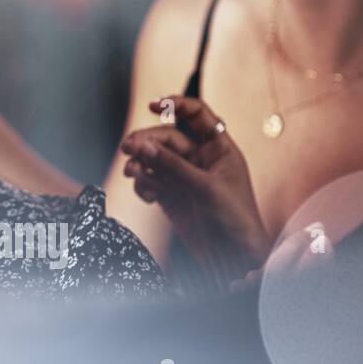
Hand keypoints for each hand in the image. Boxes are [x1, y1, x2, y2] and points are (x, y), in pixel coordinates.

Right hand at [120, 95, 271, 274]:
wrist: (235, 259)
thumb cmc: (234, 219)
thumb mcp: (206, 188)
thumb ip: (173, 165)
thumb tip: (142, 146)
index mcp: (218, 149)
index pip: (197, 115)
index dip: (176, 104)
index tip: (153, 105)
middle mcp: (199, 159)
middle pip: (165, 138)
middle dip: (146, 141)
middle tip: (128, 149)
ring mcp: (183, 177)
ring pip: (153, 159)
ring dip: (139, 163)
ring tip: (132, 173)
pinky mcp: (170, 196)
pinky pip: (149, 181)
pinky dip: (143, 184)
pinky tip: (147, 195)